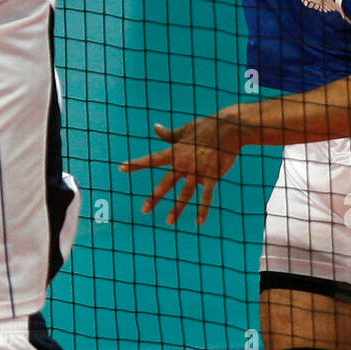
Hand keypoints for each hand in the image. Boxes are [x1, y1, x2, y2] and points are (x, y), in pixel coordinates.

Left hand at [120, 114, 240, 226]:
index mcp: (175, 152)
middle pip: (166, 183)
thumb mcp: (185, 130)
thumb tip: (155, 127)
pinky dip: (203, 209)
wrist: (229, 127)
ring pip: (185, 193)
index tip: (121, 168)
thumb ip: (169, 134)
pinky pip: (207, 196)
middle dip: (155, 197)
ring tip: (169, 222)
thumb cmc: (208, 127)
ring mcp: (198, 171)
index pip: (152, 159)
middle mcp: (184, 163)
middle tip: (144, 210)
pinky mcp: (213, 176)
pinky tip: (199, 222)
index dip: (136, 164)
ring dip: (177, 208)